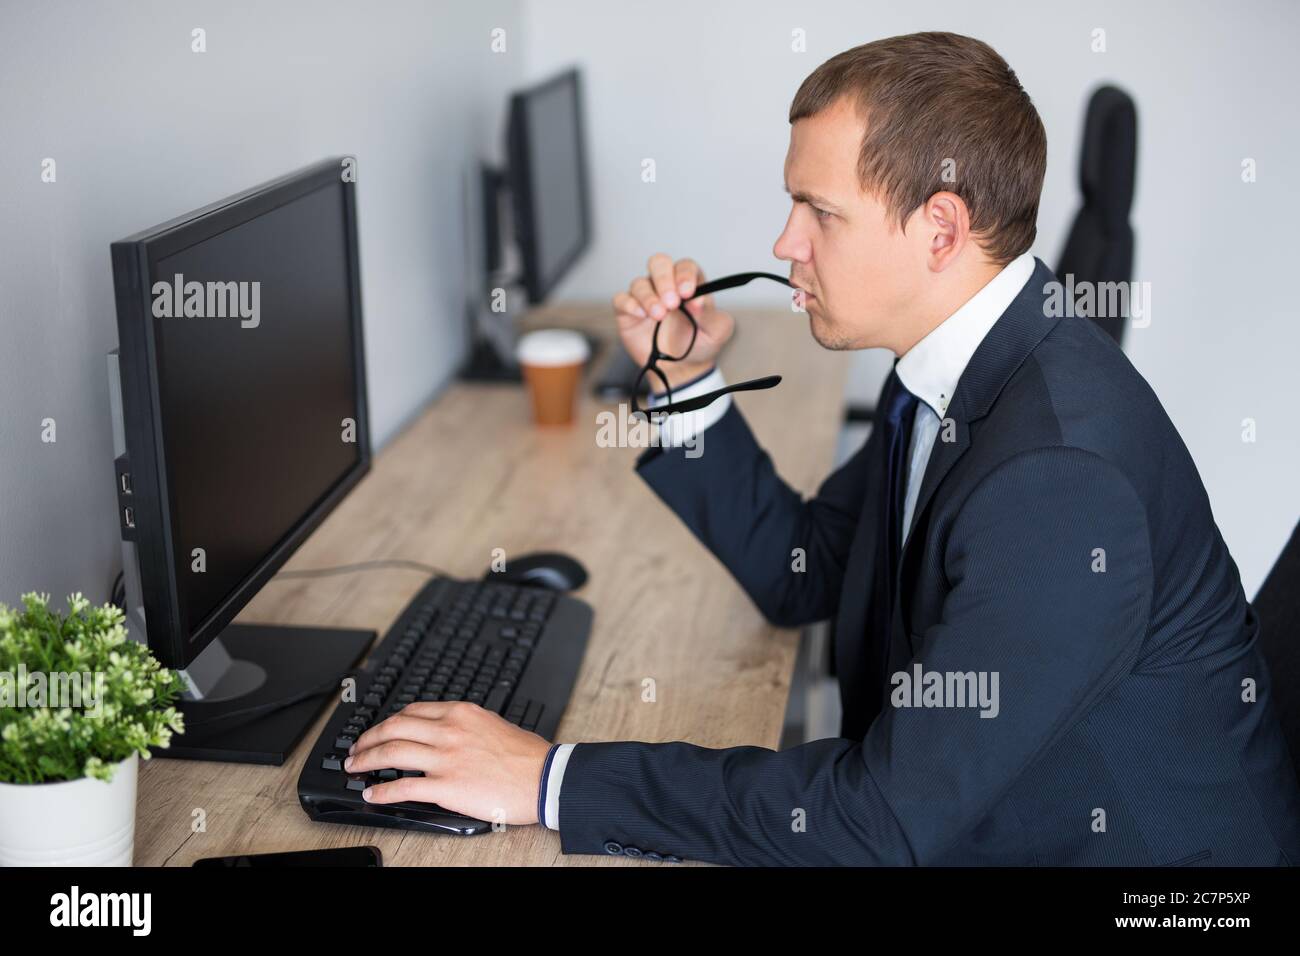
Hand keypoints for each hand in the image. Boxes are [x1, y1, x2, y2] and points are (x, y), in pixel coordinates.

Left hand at [344, 701, 551, 825]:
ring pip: (392, 752)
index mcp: (462, 713)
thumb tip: (445, 734)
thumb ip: (466, 726)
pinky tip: (372, 794)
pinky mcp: (446, 786)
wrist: (543, 778)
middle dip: (369, 737)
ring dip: (367, 760)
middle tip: (357, 747)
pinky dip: (381, 792)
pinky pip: (403, 787)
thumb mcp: (494, 724)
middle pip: (395, 727)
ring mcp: (445, 758)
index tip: (381, 729)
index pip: (413, 711)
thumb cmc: (527, 755)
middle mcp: (449, 731)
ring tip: (355, 767)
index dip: (390, 721)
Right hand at [612, 253, 734, 390]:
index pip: (685, 266)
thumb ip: (712, 315)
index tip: (688, 293)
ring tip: (659, 315)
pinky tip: (642, 316)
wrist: (682, 368)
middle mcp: (665, 285)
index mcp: (688, 283)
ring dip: (649, 297)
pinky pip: (622, 300)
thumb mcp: (717, 331)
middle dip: (664, 279)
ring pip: (639, 283)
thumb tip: (698, 301)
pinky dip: (630, 305)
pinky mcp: (628, 312)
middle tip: (672, 302)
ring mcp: (646, 297)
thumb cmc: (700, 343)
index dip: (685, 276)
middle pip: (659, 263)